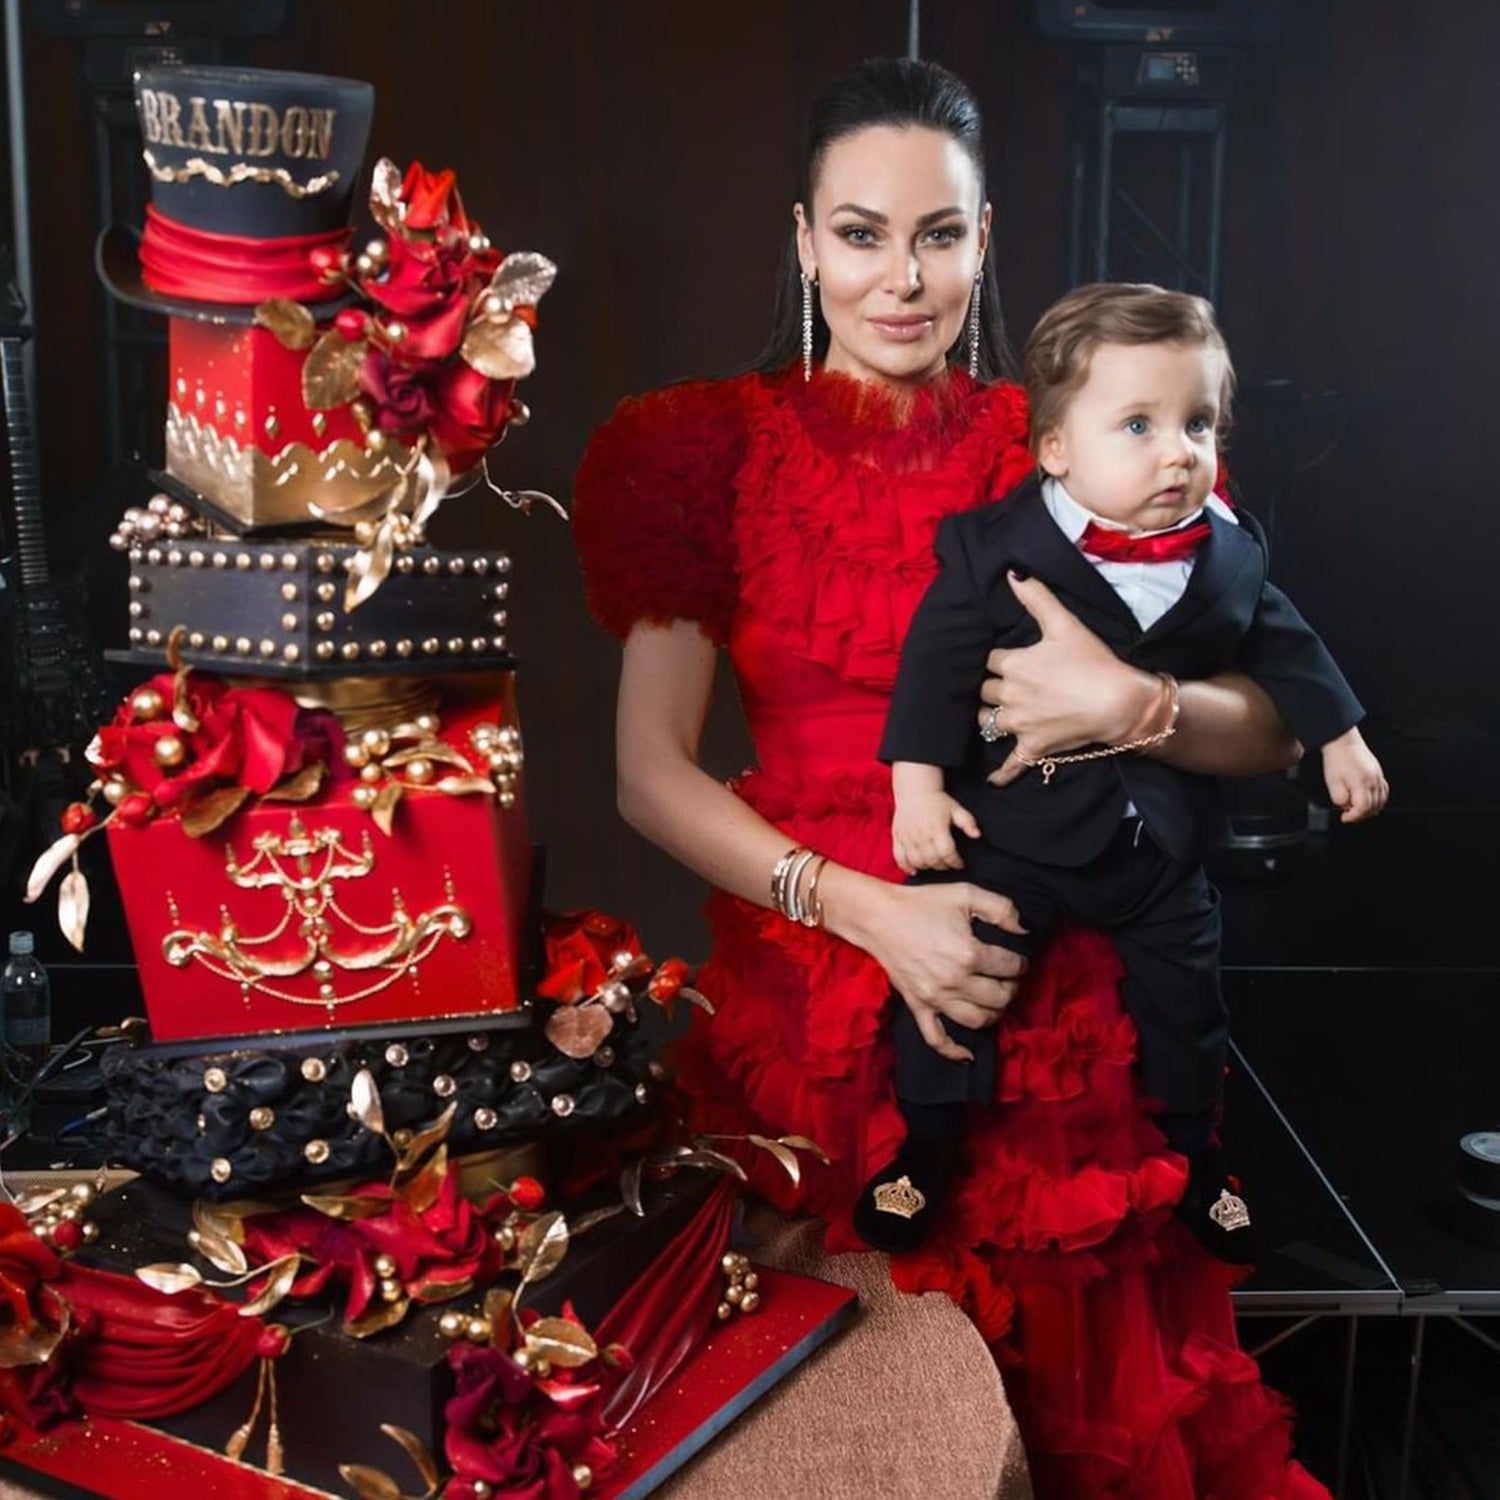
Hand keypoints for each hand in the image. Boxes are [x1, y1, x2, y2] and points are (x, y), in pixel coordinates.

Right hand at [851, 879, 1028, 1063]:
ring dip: (994, 1013)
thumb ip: (1001, 908)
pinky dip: (955, 1051)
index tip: (1017, 958)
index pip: (1011, 967)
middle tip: (1008, 977)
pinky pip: (937, 1038)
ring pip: (977, 1020)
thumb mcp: (965, 893)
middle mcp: (955, 981)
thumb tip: (1023, 929)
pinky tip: (969, 1054)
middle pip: (1000, 997)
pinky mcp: (918, 1006)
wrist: (878, 917)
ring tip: (994, 999)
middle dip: (1011, 987)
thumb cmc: (921, 903)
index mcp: (970, 953)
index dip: (1020, 962)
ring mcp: (935, 998)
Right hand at [893, 792, 980, 874]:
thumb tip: (977, 835)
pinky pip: (899, 858)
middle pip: (932, 860)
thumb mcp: (956, 809)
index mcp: (937, 827)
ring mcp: (907, 836)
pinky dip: (906, 867)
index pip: (947, 852)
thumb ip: (968, 822)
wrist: (915, 790)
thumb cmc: (938, 801)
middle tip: (947, 863)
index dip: (955, 862)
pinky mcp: (897, 837)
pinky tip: (915, 870)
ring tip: (934, 863)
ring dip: (927, 867)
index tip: (960, 863)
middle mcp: (921, 834)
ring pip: (917, 861)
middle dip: (943, 865)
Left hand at [980, 573, 1157, 786]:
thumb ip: (1036, 598)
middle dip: (993, 687)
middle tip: (1008, 685)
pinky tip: (992, 779)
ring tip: (1001, 712)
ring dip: (991, 717)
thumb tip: (1012, 574)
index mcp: (1013, 664)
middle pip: (984, 691)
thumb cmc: (1093, 661)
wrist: (1120, 702)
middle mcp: (1009, 696)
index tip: (1011, 660)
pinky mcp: (1032, 749)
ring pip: (988, 722)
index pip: (990, 659)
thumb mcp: (1064, 624)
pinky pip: (1009, 766)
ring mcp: (1019, 725)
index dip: (1000, 659)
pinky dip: (1001, 773)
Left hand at [1321, 729, 1388, 822]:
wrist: (1343, 742)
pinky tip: (1370, 802)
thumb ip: (1339, 798)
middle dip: (1360, 815)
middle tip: (1349, 815)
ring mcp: (1378, 777)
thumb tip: (1346, 807)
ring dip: (1370, 809)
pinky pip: (1384, 792)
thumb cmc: (1337, 759)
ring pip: (1381, 801)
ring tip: (1357, 810)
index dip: (1353, 817)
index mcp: (1361, 783)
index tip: (1345, 818)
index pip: (1363, 808)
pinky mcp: (1379, 773)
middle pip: (1373, 807)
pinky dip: (1378, 800)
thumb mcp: (1332, 782)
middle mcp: (1373, 781)